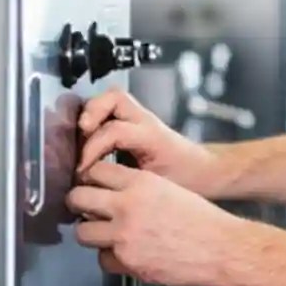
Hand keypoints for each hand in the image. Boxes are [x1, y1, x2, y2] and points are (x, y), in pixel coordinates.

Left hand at [67, 161, 236, 285]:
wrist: (220, 247)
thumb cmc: (201, 220)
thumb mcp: (168, 190)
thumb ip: (138, 189)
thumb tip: (112, 194)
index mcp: (141, 182)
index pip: (96, 171)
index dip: (91, 179)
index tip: (91, 185)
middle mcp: (127, 205)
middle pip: (78, 198)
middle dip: (78, 204)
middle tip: (84, 208)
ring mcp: (124, 234)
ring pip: (82, 232)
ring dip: (91, 233)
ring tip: (103, 233)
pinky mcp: (126, 260)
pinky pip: (102, 259)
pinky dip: (111, 258)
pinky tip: (125, 254)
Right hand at [76, 89, 221, 195]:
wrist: (206, 170)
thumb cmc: (185, 180)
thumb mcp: (157, 185)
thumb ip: (126, 182)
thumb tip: (91, 187)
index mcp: (152, 135)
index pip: (115, 130)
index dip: (93, 149)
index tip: (82, 171)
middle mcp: (145, 121)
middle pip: (114, 97)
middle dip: (91, 113)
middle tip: (79, 137)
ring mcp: (140, 118)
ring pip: (110, 98)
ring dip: (91, 112)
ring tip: (79, 136)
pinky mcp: (135, 122)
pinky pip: (111, 110)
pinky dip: (95, 119)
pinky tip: (87, 141)